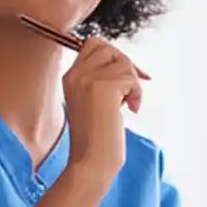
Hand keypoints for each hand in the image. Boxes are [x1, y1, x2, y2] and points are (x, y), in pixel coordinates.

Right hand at [63, 37, 149, 180]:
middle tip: (129, 90)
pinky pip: (131, 78)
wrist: (91, 161)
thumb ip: (101, 80)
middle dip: (125, 66)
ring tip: (128, 104)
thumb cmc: (96, 138)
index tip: (126, 76)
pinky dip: (137, 93)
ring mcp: (88, 79)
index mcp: (69, 76)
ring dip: (133, 83)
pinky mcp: (104, 88)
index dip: (114, 55)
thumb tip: (127, 63)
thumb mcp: (92, 102)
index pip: (93, 44)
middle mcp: (76, 74)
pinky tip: (130, 109)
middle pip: (109, 48)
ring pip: (123, 62)